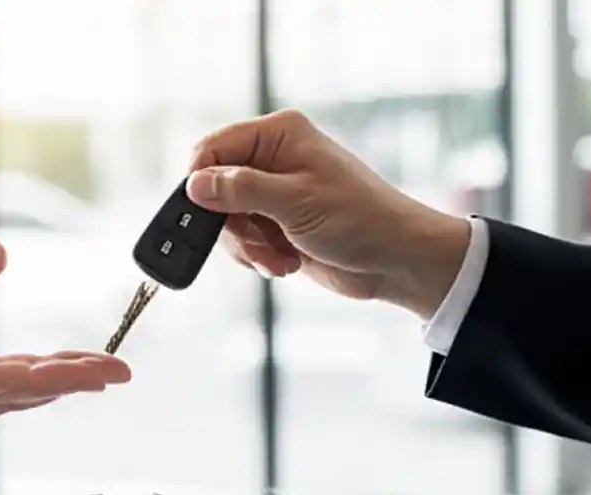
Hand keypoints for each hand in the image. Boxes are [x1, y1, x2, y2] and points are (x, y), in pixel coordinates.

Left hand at [0, 235, 130, 414]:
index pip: (0, 368)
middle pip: (7, 392)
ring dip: (47, 386)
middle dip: (65, 384)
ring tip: (97, 375)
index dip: (51, 366)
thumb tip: (4, 257)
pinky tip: (39, 375)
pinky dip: (0, 383)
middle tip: (119, 374)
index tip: (99, 358)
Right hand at [186, 109, 471, 318]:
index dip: (202, 180)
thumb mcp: (294, 201)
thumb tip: (195, 184)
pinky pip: (243, 240)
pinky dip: (257, 256)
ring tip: (277, 258)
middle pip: (215, 188)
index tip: (204, 213)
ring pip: (226, 220)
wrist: (395, 260)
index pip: (214, 147)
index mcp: (278, 135)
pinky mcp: (277, 224)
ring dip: (247, 246)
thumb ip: (240, 190)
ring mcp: (274, 193)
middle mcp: (272, 159)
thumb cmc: (360, 219)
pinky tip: (283, 262)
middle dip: (231, 224)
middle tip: (256, 242)